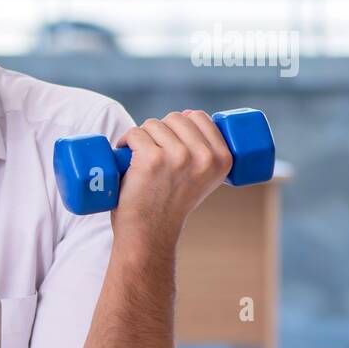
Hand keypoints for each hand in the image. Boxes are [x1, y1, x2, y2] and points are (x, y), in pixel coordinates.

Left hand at [111, 110, 232, 246]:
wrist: (150, 233)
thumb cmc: (170, 203)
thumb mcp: (202, 177)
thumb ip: (204, 151)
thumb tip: (190, 114)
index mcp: (223, 158)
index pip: (200, 117)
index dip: (180, 123)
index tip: (170, 142)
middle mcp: (204, 157)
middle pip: (175, 118)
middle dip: (160, 130)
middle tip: (153, 154)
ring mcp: (178, 157)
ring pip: (153, 124)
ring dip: (141, 137)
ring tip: (140, 159)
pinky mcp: (152, 159)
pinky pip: (135, 133)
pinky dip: (125, 141)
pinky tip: (125, 155)